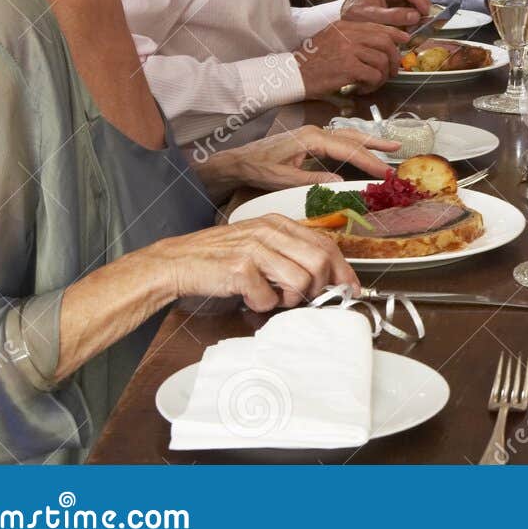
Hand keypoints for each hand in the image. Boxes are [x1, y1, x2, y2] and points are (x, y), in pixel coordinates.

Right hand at [150, 215, 359, 311]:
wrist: (177, 262)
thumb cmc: (218, 257)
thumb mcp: (259, 244)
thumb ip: (288, 253)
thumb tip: (323, 275)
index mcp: (278, 223)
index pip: (325, 243)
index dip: (343, 269)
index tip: (351, 288)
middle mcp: (269, 231)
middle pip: (321, 261)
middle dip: (320, 287)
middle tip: (305, 298)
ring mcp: (255, 248)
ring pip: (301, 281)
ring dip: (290, 299)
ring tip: (272, 297)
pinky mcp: (240, 269)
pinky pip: (269, 298)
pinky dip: (262, 305)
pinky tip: (250, 298)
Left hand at [199, 124, 400, 195]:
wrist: (236, 161)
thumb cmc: (257, 169)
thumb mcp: (284, 179)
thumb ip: (312, 181)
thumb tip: (340, 185)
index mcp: (311, 139)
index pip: (348, 149)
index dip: (369, 161)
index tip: (385, 172)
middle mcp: (315, 131)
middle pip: (353, 136)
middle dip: (376, 143)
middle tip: (397, 150)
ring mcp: (312, 133)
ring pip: (347, 135)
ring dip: (368, 140)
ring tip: (388, 145)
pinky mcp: (309, 139)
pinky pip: (339, 138)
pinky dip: (355, 142)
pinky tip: (362, 148)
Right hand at [296, 20, 408, 96]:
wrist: (292, 74)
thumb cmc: (311, 61)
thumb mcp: (331, 39)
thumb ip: (353, 38)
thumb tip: (380, 45)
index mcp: (345, 25)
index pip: (378, 26)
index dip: (395, 34)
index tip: (404, 41)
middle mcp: (348, 34)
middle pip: (385, 42)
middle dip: (394, 58)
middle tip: (393, 71)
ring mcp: (348, 50)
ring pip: (382, 61)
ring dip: (382, 76)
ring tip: (372, 83)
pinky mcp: (348, 67)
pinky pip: (374, 75)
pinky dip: (373, 85)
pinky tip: (363, 88)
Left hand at [342, 0, 429, 27]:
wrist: (345, 23)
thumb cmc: (354, 16)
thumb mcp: (371, 16)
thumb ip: (393, 16)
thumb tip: (415, 16)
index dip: (419, 0)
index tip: (425, 12)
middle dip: (422, 8)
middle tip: (424, 21)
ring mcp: (396, 0)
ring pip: (416, 4)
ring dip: (419, 16)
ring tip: (415, 28)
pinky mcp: (398, 10)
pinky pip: (411, 14)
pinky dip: (414, 22)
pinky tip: (412, 29)